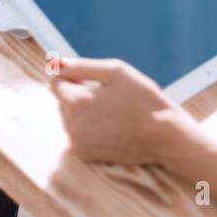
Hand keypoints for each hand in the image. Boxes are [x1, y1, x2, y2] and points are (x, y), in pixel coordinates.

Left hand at [51, 57, 185, 164]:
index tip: (95, 80)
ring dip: (83, 111)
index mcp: (74, 102)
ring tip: (113, 111)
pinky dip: (89, 128)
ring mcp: (77, 143)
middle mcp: (70, 125)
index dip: (75, 75)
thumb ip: (81, 65)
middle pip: (62, 100)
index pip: (56, 81)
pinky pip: (77, 134)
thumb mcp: (115, 71)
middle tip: (110, 96)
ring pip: (70, 117)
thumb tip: (54, 61)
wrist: (162, 135)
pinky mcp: (85, 155)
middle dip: (79, 93)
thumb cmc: (141, 98)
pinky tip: (111, 125)